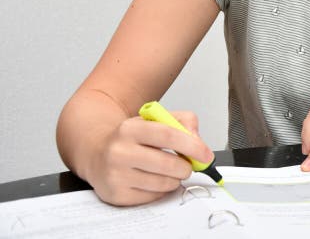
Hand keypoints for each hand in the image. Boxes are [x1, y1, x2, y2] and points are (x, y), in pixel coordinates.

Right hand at [87, 111, 213, 205]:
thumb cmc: (132, 137)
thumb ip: (183, 121)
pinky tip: (154, 179)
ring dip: (175, 179)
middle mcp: (119, 151)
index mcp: (130, 128)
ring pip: (163, 183)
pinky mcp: (115, 194)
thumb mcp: (155, 119)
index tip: (206, 155)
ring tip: (169, 171)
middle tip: (188, 165)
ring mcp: (115, 175)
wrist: (97, 152)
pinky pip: (152, 196)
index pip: (168, 136)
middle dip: (186, 167)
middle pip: (168, 164)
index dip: (192, 146)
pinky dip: (161, 190)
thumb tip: (198, 141)